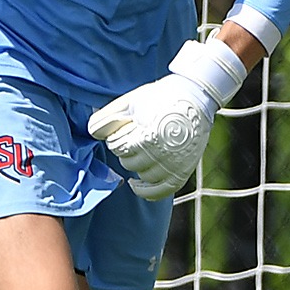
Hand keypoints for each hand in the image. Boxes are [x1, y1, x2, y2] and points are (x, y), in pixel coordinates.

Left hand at [86, 35, 248, 199]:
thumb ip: (108, 117)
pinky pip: (162, 191)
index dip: (116, 139)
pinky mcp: (183, 171)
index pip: (118, 148)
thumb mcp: (132, 101)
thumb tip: (92, 133)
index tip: (123, 131)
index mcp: (148, 136)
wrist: (196, 96)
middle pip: (129, 163)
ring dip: (136, 167)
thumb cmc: (161, 97)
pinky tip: (136, 185)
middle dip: (125, 152)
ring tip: (138, 153)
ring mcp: (175, 165)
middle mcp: (162, 154)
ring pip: (144, 177)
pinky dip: (147, 192)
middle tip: (132, 139)